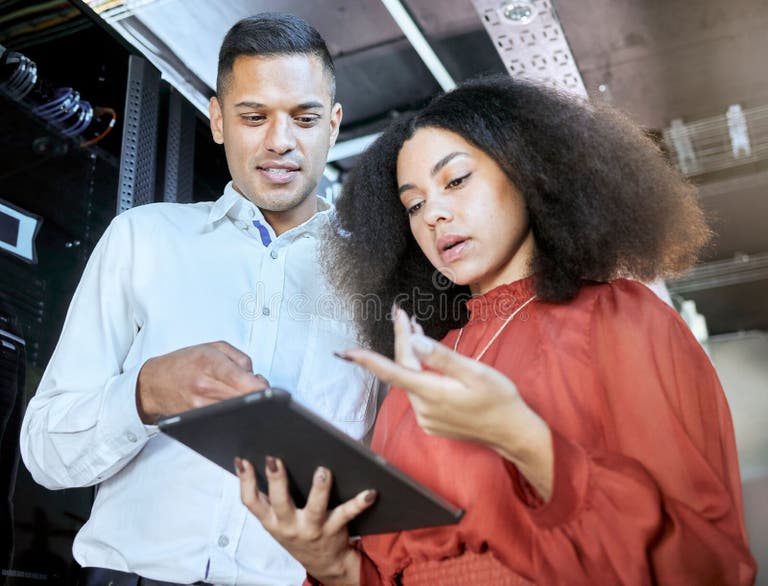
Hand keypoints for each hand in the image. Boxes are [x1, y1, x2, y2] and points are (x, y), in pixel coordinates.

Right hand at [136, 341, 267, 422]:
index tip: (268, 389)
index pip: (243, 380)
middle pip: (243, 400)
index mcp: (210, 363)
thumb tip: (255, 376)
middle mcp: (205, 386)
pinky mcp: (197, 420)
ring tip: (245, 397)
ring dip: (247, 407)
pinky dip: (234, 415)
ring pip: (236, 413)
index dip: (261, 388)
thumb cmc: (185, 362)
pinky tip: (234, 407)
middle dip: (258, 397)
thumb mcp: (213, 347)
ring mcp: (200, 406)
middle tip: (260, 392)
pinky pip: (224, 420)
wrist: (154, 383)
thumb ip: (240, 358)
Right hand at [236, 456, 374, 584]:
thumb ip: (269, 499)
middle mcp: (289, 526)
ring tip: (322, 471)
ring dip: (319, 489)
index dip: (245, 481)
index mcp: (272, 521)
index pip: (251, 502)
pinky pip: (347, 514)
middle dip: (276, 480)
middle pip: (279, 502)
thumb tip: (263, 462)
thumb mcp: (277, 522)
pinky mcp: (334, 529)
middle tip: (274, 459)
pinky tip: (370, 493)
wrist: (323, 563)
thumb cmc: (297, 533)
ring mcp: (312, 529)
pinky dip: (359, 503)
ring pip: (314, 509)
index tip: (243, 460)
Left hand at [344, 309, 553, 499]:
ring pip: (410, 380)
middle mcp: (424, 408)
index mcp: (432, 393)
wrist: (513, 433)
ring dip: (410, 356)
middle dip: (401, 340)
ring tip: (414, 329)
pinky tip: (425, 359)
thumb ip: (442, 357)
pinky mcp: (432, 422)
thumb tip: (414, 343)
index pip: (392, 372)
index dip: (367, 360)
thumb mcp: (475, 372)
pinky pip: (419, 392)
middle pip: (403, 369)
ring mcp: (427, 418)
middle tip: (401, 314)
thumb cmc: (499, 399)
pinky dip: (419, 373)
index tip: (346, 351)